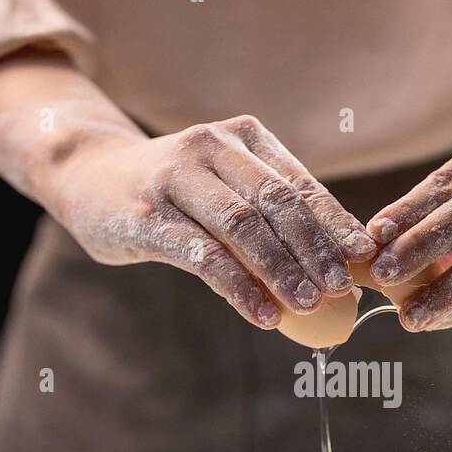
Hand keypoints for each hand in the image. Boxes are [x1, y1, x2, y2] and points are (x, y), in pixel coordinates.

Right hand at [42, 114, 376, 327]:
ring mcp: (175, 177)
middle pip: (276, 202)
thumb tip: (335, 265)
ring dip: (281, 270)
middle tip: (340, 288)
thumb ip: (270, 215)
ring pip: (243, 226)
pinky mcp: (146, 215)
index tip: (363, 257)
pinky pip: (203, 255)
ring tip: (310, 305)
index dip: (334, 221)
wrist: (88, 176)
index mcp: (243, 137)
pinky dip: (239, 287)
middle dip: (314, 249)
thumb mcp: (225, 186)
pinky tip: (264, 314)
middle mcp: (211, 147)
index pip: (299, 183)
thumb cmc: (174, 191)